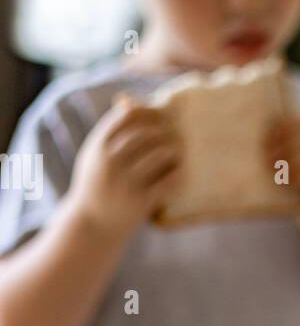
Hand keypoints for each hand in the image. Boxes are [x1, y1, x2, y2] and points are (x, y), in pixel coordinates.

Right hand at [68, 92, 181, 239]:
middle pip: (147, 133)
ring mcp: (126, 183)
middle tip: (174, 136)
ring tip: (177, 154)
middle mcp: (110, 163)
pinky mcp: (141, 202)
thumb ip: (110, 130)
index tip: (159, 117)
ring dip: (174, 152)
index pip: (128, 116)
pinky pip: (169, 181)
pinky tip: (179, 174)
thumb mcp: (94, 155)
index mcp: (97, 147)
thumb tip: (128, 99)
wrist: (92, 225)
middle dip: (164, 132)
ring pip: (161, 154)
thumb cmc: (96, 184)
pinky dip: (178, 175)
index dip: (148, 112)